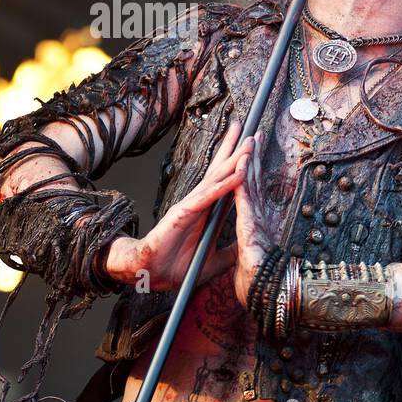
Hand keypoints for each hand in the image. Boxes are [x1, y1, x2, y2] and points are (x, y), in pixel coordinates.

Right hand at [105, 119, 252, 291]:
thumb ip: (229, 253)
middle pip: (221, 170)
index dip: (239, 164)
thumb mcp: (213, 261)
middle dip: (235, 148)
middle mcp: (200, 202)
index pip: (226, 182)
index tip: (252, 146)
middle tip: (249, 128)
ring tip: (247, 140)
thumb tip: (246, 249)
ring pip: (217, 177)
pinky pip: (208, 196)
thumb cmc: (175, 267)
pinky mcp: (184, 213)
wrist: (150, 274)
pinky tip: (237, 173)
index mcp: (206, 211)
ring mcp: (191, 205)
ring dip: (234, 159)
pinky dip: (224, 185)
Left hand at [232, 131, 275, 305]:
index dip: (250, 168)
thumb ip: (248, 244)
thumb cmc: (256, 279)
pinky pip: (244, 199)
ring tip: (249, 138)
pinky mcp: (250, 227)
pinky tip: (242, 162)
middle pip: (252, 180)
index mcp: (253, 222)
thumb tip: (249, 240)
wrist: (263, 296)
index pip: (249, 189)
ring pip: (250, 184)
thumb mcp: (249, 257)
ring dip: (249, 160)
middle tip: (254, 132)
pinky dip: (243, 180)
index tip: (251, 149)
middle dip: (253, 155)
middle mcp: (257, 217)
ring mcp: (255, 220)